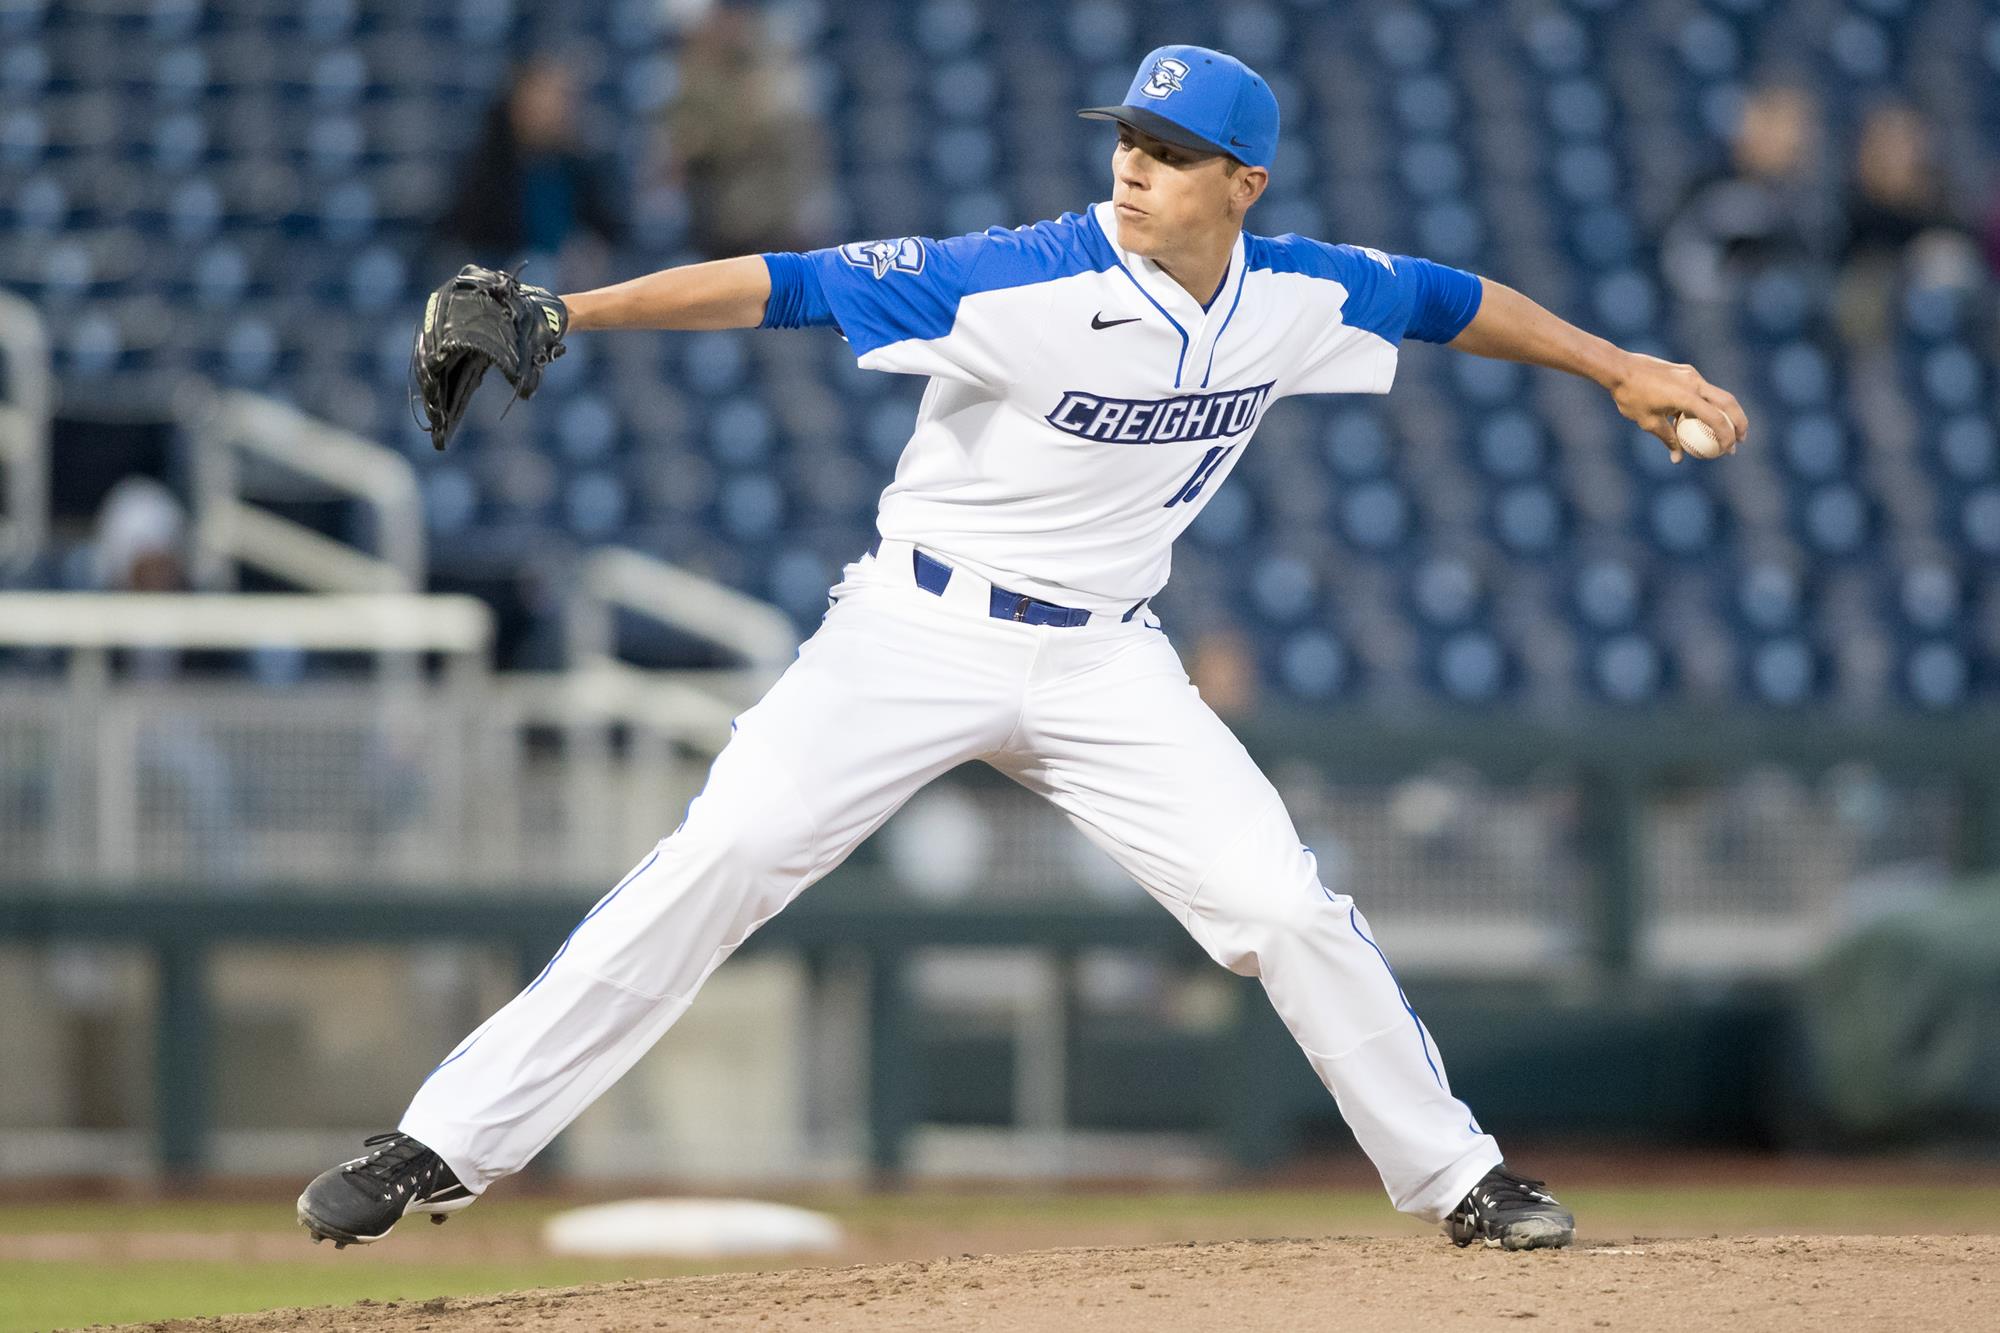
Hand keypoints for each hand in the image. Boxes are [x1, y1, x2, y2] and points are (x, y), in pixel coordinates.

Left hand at [1605, 352, 1749, 463]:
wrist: (1619, 368)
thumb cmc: (1631, 397)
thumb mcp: (1648, 422)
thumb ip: (1668, 439)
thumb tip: (1677, 459)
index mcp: (1687, 396)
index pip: (1716, 419)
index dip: (1727, 436)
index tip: (1729, 451)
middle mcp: (1694, 382)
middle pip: (1728, 403)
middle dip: (1739, 422)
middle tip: (1741, 440)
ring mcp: (1691, 375)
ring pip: (1718, 394)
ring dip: (1726, 412)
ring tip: (1728, 430)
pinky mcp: (1686, 371)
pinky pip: (1704, 389)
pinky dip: (1710, 404)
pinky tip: (1705, 417)